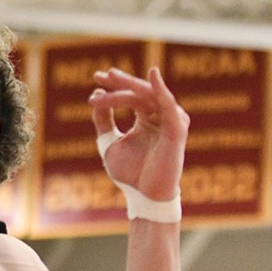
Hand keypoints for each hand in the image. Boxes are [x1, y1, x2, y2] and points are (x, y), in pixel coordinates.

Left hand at [91, 66, 188, 205]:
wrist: (143, 196)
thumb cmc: (131, 173)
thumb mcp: (109, 143)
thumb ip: (102, 121)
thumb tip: (95, 94)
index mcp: (147, 119)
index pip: (132, 96)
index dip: (114, 87)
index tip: (96, 78)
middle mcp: (160, 116)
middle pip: (141, 92)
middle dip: (121, 82)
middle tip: (103, 74)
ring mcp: (170, 121)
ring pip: (150, 95)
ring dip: (130, 87)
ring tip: (112, 78)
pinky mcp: (177, 129)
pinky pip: (169, 105)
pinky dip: (161, 90)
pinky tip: (153, 76)